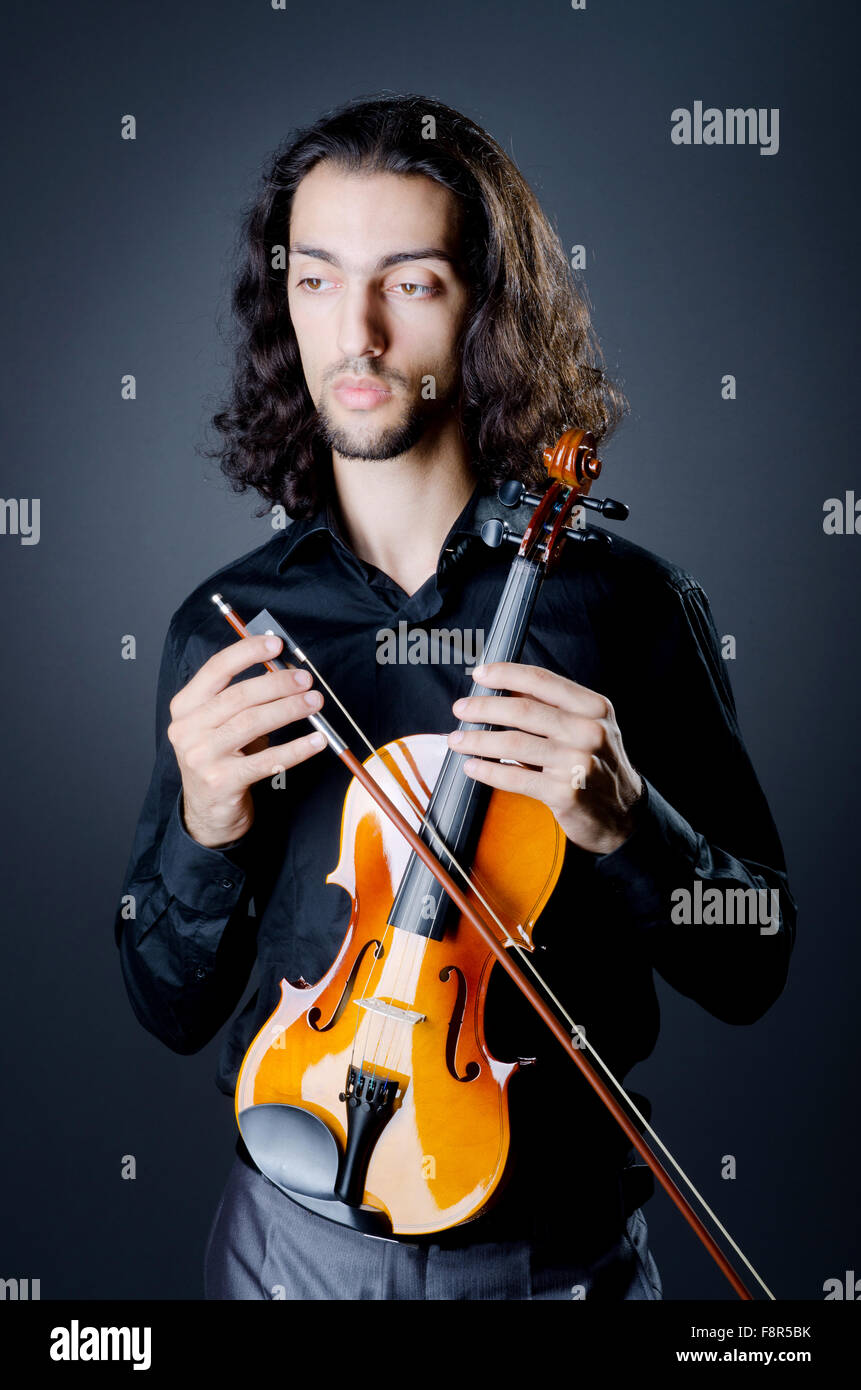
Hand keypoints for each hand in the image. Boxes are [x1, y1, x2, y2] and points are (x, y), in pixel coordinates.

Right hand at [167, 633, 326, 847]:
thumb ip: (241, 696)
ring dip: (289, 709)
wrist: (207, 811)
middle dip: (278, 683)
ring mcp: (201, 756)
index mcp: (185, 707)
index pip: (216, 669)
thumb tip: (284, 668)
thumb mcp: (217, 724)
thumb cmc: (219, 759)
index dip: (248, 652)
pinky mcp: (222, 781)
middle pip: (239, 696)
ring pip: (252, 723)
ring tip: (314, 703)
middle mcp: (187, 729)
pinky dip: (296, 748)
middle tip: (305, 680)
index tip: (276, 643)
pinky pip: (267, 760)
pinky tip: (316, 740)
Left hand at [447, 661, 642, 855]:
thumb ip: (552, 707)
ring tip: (457, 740)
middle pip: (523, 710)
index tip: (480, 674)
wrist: (623, 815)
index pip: (541, 680)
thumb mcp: (586, 727)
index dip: (505, 674)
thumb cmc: (597, 765)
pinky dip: (488, 771)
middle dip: (483, 708)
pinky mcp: (564, 792)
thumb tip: (505, 687)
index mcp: (592, 707)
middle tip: (460, 709)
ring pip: (514, 744)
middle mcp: (588, 730)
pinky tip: (472, 767)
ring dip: (478, 741)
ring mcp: (577, 762)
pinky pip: (515, 777)